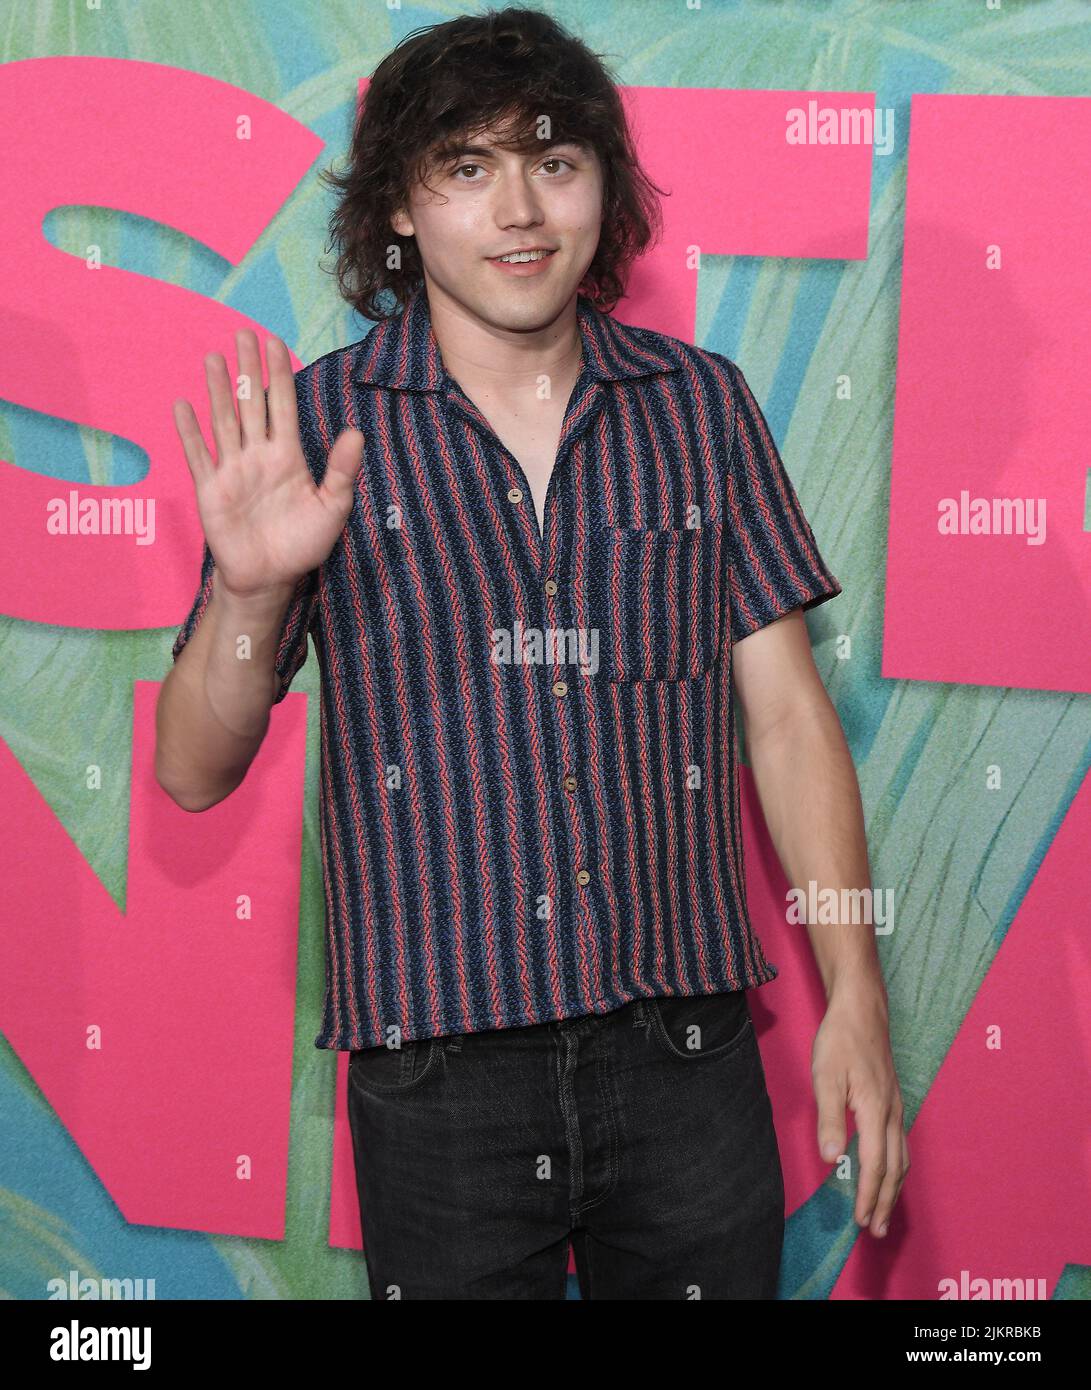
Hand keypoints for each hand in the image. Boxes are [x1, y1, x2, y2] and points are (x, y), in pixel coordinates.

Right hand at [172, 329, 363, 598]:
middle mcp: (258, 455)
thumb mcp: (332, 507)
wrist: (271, 578)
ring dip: (217, 390)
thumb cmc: (303, 544)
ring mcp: (232, 470)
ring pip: (224, 421)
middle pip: (250, 403)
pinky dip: (190, 432)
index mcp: (288, 455)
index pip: (282, 405)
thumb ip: (342, 470)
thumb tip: (356, 431)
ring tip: (213, 358)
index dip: (278, 374)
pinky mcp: (211, 489)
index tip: (274, 341)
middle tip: (242, 332)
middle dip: (246, 369)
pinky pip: (198, 456)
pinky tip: (183, 405)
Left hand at [812, 980, 909, 1237]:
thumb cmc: (840, 1039)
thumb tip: (833, 1159)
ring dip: (893, 1187)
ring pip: (901, 1157)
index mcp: (875, 1110)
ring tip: (884, 1210)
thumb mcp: (825, 1077)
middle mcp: (892, 1112)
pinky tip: (887, 1171)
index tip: (862, 1221)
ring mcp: (895, 1106)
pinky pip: (899, 1143)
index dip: (869, 1196)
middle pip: (894, 1168)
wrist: (861, 1008)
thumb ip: (829, 1119)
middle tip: (877, 1229)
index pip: (875, 1165)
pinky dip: (895, 1166)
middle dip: (886, 1201)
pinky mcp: (893, 1099)